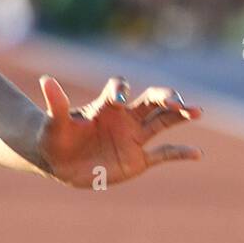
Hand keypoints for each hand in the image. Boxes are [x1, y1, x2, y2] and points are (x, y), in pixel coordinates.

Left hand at [36, 75, 203, 187]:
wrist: (57, 163)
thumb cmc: (53, 138)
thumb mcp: (53, 123)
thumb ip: (56, 104)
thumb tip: (46, 80)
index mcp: (105, 107)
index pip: (120, 90)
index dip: (121, 90)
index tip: (120, 99)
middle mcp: (124, 118)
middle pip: (152, 100)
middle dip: (165, 97)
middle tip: (176, 102)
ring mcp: (133, 138)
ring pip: (163, 121)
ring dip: (180, 115)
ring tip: (197, 111)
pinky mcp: (137, 159)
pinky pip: (163, 154)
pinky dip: (180, 153)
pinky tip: (197, 154)